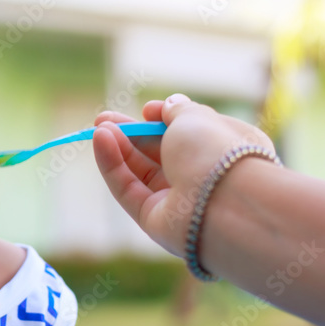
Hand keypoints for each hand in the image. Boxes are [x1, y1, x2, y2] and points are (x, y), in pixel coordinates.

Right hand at [92, 94, 274, 254]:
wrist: (225, 204)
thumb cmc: (215, 152)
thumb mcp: (195, 117)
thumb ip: (176, 110)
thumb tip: (166, 106)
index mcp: (224, 150)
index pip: (188, 133)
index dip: (164, 120)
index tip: (147, 110)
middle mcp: (202, 177)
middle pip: (159, 152)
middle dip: (131, 134)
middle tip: (103, 119)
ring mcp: (178, 200)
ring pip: (141, 171)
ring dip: (118, 148)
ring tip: (99, 128)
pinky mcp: (155, 219)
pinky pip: (128, 189)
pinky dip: (113, 166)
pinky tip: (100, 141)